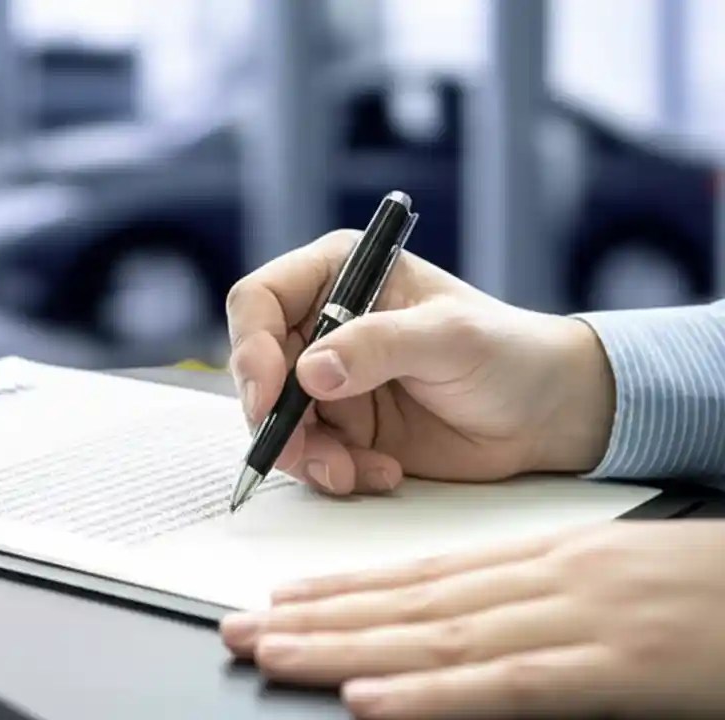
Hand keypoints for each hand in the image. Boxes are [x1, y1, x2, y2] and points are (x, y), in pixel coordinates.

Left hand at [219, 520, 724, 718]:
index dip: (348, 588)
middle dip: (319, 618)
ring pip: (437, 639)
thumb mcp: (629, 578)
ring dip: (345, 649)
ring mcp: (580, 624)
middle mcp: (549, 582)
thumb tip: (478, 620)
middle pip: (411, 604)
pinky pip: (508, 685)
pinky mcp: (618, 672)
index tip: (286, 597)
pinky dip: (431, 696)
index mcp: (553, 560)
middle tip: (241, 627)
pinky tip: (370, 700)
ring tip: (273, 653)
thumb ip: (552, 596)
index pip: (427, 574)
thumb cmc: (722, 591)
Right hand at [226, 229, 615, 493]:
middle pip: (257, 367)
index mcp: (339, 275)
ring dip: (304, 453)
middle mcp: (323, 324)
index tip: (269, 394)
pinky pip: (310, 455)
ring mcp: (330, 380)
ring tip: (351, 470)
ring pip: (276, 420)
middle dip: (273, 416)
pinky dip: (334, 472)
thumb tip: (310, 372)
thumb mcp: (449, 338)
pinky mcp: (343, 428)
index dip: (250, 346)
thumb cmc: (509, 351)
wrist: (547, 414)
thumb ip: (380, 346)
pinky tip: (381, 472)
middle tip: (298, 451)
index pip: (259, 299)